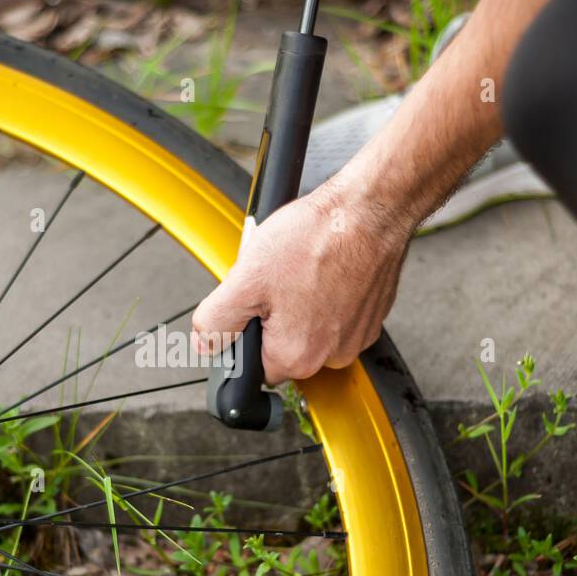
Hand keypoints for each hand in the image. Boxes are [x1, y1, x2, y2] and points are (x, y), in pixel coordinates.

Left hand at [192, 180, 411, 384]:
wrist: (370, 210)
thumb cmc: (318, 238)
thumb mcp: (246, 278)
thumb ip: (217, 321)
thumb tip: (205, 345)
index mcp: (296, 356)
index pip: (254, 366)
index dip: (246, 333)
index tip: (253, 303)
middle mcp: (331, 356)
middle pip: (284, 348)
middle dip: (273, 316)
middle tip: (277, 279)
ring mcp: (356, 338)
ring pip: (312, 331)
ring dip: (301, 305)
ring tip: (302, 269)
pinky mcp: (371, 317)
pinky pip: (338, 317)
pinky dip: (329, 296)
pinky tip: (324, 268)